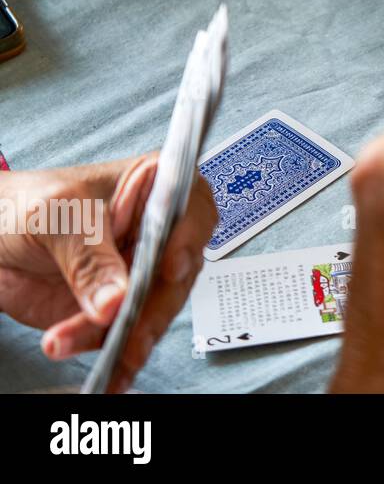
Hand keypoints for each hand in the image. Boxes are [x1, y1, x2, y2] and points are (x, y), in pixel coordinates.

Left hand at [0, 155, 216, 391]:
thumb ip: (88, 257)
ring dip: (127, 336)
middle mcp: (157, 231)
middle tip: (124, 327)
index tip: (170, 268)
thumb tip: (116, 300)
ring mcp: (140, 271)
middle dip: (152, 305)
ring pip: (155, 308)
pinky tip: (99, 366)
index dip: (188, 238)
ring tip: (98, 354)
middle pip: (179, 269)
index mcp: (152, 186)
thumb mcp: (56, 217)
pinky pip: (125, 333)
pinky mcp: (119, 306)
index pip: (189, 209)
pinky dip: (111, 353)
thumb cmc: (24, 205)